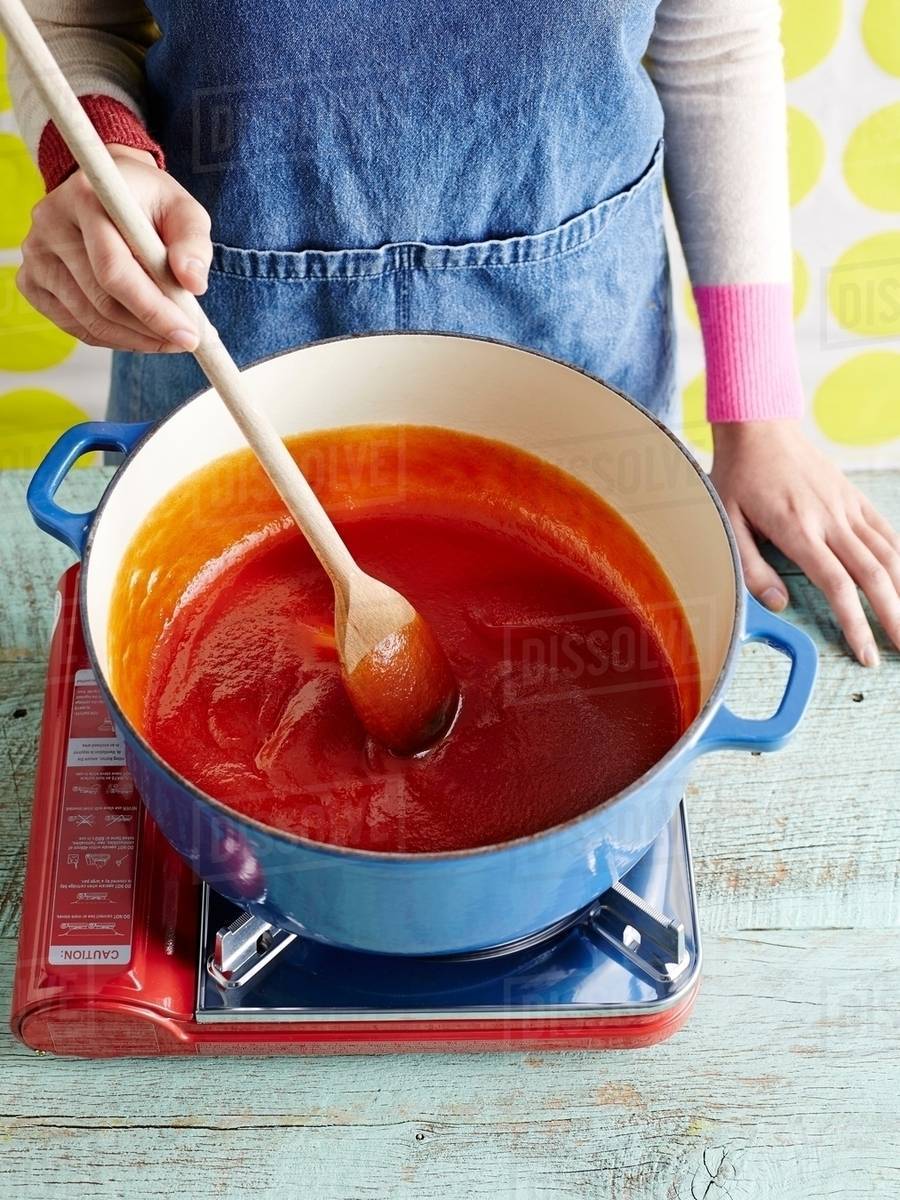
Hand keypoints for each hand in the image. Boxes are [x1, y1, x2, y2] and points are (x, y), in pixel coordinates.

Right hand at [16, 145, 211, 352]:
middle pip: (101, 301)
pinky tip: (138, 331)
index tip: (188, 335)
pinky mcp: (32, 281)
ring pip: (89, 320)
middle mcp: (50, 224)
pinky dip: (112, 338)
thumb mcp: (182, 209)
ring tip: (168, 337)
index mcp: (85, 197)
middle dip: (150, 329)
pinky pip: (75, 326)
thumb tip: (193, 283)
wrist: (108, 191)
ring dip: (135, 339)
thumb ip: (193, 243)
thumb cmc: (148, 202)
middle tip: (185, 339)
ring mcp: (35, 255)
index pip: (114, 269)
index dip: (153, 310)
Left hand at [710, 420, 899, 666]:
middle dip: (893, 616)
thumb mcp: (727, 522)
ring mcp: (846, 507)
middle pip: (873, 575)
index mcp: (798, 530)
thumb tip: (780, 604)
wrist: (759, 429)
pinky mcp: (853, 498)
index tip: (867, 653)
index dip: (856, 623)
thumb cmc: (737, 477)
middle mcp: (830, 519)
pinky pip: (886, 532)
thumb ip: (751, 567)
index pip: (837, 586)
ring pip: (888, 554)